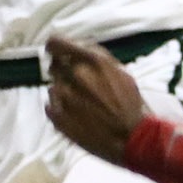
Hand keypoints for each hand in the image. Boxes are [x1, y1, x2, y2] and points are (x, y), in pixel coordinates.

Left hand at [44, 37, 151, 164]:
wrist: (132, 138)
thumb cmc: (130, 105)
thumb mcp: (120, 71)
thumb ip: (96, 57)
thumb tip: (78, 48)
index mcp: (92, 61)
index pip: (56, 44)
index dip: (53, 47)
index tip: (54, 51)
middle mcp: (76, 75)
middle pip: (54, 66)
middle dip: (62, 72)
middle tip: (77, 84)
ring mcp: (65, 96)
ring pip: (54, 86)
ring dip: (65, 92)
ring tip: (83, 105)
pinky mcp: (58, 116)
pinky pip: (51, 106)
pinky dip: (60, 109)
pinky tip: (78, 116)